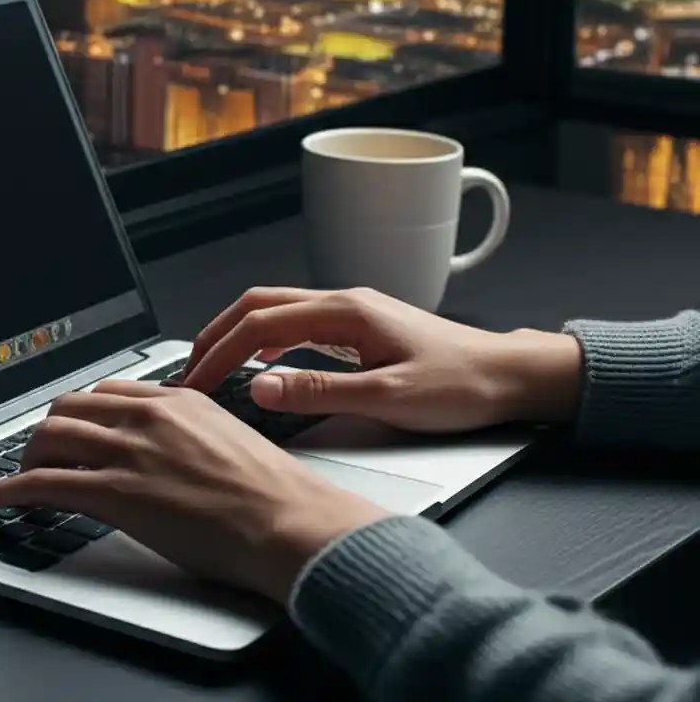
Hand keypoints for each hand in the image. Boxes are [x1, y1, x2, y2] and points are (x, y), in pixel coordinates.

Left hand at [0, 380, 386, 603]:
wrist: (290, 524)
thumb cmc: (274, 497)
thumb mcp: (229, 442)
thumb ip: (190, 435)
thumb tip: (168, 452)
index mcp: (177, 400)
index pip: (107, 392)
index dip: (78, 414)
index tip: (68, 429)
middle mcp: (148, 416)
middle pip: (69, 408)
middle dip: (45, 434)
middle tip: (37, 456)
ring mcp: (129, 452)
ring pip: (49, 438)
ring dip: (22, 460)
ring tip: (12, 481)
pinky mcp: (115, 492)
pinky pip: (40, 484)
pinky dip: (3, 492)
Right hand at [183, 287, 582, 432]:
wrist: (512, 375)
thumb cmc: (463, 386)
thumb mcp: (389, 398)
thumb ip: (319, 392)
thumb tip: (260, 386)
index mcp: (346, 313)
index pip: (259, 324)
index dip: (219, 353)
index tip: (195, 382)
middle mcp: (344, 303)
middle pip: (258, 305)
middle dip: (215, 335)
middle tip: (189, 371)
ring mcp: (352, 312)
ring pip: (274, 310)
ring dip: (236, 335)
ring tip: (211, 367)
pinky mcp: (360, 327)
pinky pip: (296, 323)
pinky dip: (263, 339)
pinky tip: (258, 364)